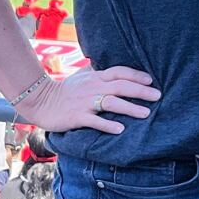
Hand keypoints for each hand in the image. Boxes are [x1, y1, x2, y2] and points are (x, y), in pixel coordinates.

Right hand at [12, 65, 160, 134]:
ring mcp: (85, 102)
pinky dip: (108, 125)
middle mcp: (92, 87)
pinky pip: (95, 121)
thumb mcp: (82, 77)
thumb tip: (115, 70)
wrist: (40, 101)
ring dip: (129, 108)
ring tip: (145, 113)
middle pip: (120, 86)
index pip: (119, 72)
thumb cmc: (64, 91)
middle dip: (140, 91)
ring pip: (111, 103)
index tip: (150, 80)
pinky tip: (120, 129)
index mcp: (95, 77)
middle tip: (157, 96)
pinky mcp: (77, 117)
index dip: (135, 75)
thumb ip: (98, 73)